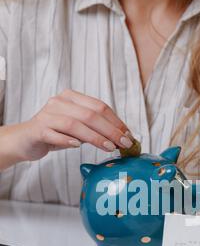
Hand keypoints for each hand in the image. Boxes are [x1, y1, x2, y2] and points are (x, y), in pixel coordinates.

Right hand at [0, 89, 133, 165]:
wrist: (25, 140)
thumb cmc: (55, 133)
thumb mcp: (77, 128)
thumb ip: (94, 128)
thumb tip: (121, 137)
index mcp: (71, 97)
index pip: (99, 106)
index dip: (116, 121)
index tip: (128, 135)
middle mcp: (59, 102)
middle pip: (90, 115)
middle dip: (111, 130)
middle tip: (124, 143)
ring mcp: (48, 115)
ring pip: (75, 124)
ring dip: (95, 137)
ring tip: (109, 148)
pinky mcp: (38, 130)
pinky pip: (55, 135)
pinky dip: (68, 140)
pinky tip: (78, 146)